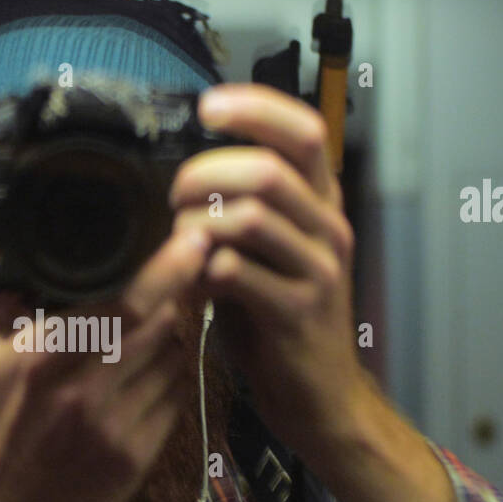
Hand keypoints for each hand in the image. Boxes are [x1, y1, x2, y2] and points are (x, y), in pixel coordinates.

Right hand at [0, 200, 209, 501]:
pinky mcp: (136, 460)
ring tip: (158, 325)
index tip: (196, 239)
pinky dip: (170, 379)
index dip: (168, 269)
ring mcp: (114, 430)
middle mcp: (82, 393)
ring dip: (172, 337)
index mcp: (42, 359)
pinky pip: (174, 400)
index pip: (125, 304)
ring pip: (172, 360)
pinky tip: (149, 373)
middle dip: (175, 297)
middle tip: (183, 273)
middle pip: (160, 325)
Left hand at [170, 82, 368, 458]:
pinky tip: (192, 279)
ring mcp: (318, 272)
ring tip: (178, 238)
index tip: (208, 106)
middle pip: (268, 170)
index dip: (257, 108)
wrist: (319, 396)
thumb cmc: (280, 319)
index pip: (304, 131)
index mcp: (321, 205)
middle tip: (174, 193)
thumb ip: (240, 211)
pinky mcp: (296, 313)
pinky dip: (202, 269)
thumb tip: (184, 172)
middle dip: (206, 172)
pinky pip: (238, 273)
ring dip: (199, 221)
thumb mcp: (267, 254)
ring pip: (252, 218)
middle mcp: (328, 230)